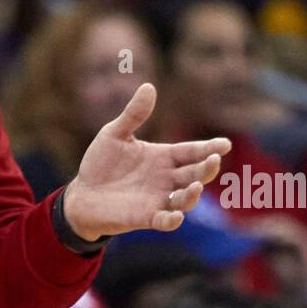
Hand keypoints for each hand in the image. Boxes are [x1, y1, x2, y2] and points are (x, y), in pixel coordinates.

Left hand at [63, 83, 230, 240]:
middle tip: (214, 159)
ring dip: (193, 194)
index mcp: (164, 157)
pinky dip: (171, 220)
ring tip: (196, 186)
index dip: (209, 148)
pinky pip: (164, 221)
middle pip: (195, 174)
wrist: (81, 194)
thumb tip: (148, 86)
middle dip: (207, 168)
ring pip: (185, 199)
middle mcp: (166, 179)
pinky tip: (175, 216)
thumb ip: (133, 114)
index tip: (224, 144)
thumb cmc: (100, 164)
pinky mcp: (145, 217)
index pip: (192, 151)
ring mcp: (158, 199)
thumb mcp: (114, 134)